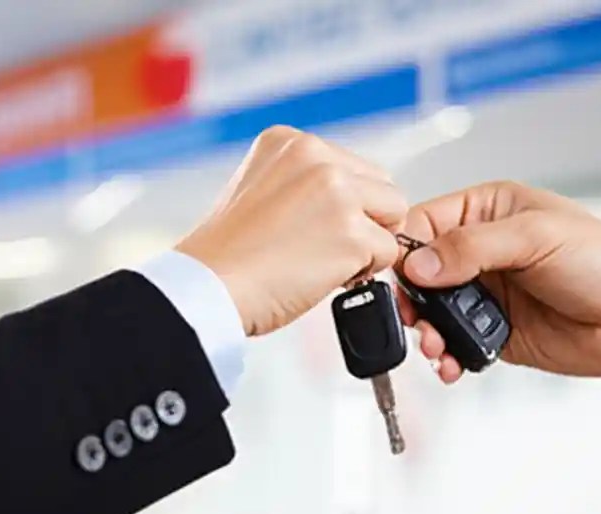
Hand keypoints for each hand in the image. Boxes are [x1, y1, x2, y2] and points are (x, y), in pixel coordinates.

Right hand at [178, 126, 406, 336]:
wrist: (207, 285)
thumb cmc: (228, 254)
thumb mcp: (260, 190)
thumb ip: (305, 185)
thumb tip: (353, 204)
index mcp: (291, 142)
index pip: (356, 169)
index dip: (346, 207)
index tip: (314, 228)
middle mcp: (316, 157)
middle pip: (383, 189)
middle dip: (365, 222)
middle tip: (323, 249)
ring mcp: (337, 192)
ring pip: (392, 217)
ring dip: (368, 246)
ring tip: (322, 262)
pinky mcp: (351, 231)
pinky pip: (388, 253)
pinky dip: (364, 272)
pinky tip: (324, 275)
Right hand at [398, 182, 600, 385]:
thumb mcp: (537, 237)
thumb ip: (472, 248)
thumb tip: (417, 264)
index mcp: (489, 210)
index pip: (424, 222)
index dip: (405, 248)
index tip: (399, 276)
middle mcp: (483, 250)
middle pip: (420, 271)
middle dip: (411, 298)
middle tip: (415, 317)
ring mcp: (488, 293)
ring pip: (433, 312)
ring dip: (427, 331)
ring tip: (437, 346)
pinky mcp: (496, 332)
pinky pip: (456, 344)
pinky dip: (447, 357)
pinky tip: (452, 364)